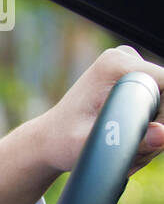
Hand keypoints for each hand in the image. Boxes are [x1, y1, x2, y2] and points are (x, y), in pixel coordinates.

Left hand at [36, 45, 163, 177]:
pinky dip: (150, 125)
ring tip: (127, 144)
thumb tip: (162, 133)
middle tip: (134, 146)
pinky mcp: (135, 78)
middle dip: (159, 126)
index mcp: (115, 65)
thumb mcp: (95, 145)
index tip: (150, 135)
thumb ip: (133, 142)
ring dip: (154, 130)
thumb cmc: (65, 141)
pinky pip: (159, 104)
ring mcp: (131, 66)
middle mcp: (125, 58)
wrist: (51, 138)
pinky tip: (128, 137)